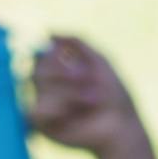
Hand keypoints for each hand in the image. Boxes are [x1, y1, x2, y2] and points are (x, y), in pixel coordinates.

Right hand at [27, 35, 148, 157]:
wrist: (120, 126)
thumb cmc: (113, 95)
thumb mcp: (99, 61)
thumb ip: (76, 43)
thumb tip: (49, 32)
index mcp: (58, 71)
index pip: (42, 56)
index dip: (52, 55)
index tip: (67, 56)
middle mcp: (47, 87)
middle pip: (37, 69)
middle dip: (65, 72)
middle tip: (88, 78)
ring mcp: (43, 105)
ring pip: (40, 87)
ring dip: (70, 91)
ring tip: (93, 100)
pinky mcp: (41, 125)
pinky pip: (37, 109)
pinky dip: (58, 108)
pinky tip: (74, 114)